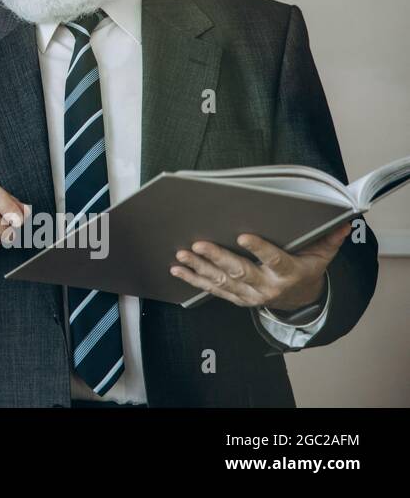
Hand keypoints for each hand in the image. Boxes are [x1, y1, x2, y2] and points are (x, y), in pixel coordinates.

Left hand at [169, 223, 350, 309]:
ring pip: (222, 282)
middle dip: (218, 258)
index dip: (260, 249)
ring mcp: (250, 295)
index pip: (275, 260)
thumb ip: (329, 239)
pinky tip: (178, 269)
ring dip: (200, 268)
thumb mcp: (322, 256)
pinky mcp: (237, 298)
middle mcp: (267, 287)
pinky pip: (213, 290)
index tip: (243, 235)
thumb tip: (344, 221)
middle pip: (241, 272)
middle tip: (199, 244)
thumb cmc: (307, 269)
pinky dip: (194, 280)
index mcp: (289, 274)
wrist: (300, 301)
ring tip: (182, 254)